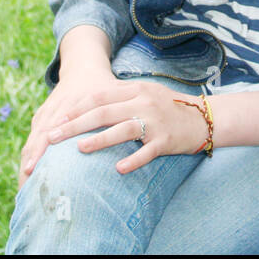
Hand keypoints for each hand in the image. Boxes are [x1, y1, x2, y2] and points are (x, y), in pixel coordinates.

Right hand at [18, 65, 129, 188]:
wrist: (83, 67)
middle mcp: (51, 111)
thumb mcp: (108, 96)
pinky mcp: (41, 117)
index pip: (46, 133)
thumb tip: (133, 135)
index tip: (32, 172)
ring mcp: (44, 114)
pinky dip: (30, 156)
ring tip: (23, 187)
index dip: (38, 153)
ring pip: (31, 141)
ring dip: (27, 163)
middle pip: (35, 141)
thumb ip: (115, 114)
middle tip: (24, 189)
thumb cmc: (101, 86)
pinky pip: (32, 139)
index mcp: (65, 106)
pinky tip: (29, 173)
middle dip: (28, 164)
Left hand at [46, 81, 211, 173]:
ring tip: (79, 149)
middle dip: (75, 125)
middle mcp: (143, 102)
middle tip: (54, 136)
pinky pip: (147, 152)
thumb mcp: (145, 94)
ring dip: (99, 139)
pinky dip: (133, 160)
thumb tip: (87, 107)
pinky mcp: (166, 140)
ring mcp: (155, 121)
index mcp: (136, 89)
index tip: (57, 120)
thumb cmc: (168, 107)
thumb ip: (120, 98)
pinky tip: (119, 169)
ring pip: (122, 130)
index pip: (99, 96)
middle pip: (103, 112)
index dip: (76, 108)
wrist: (204, 118)